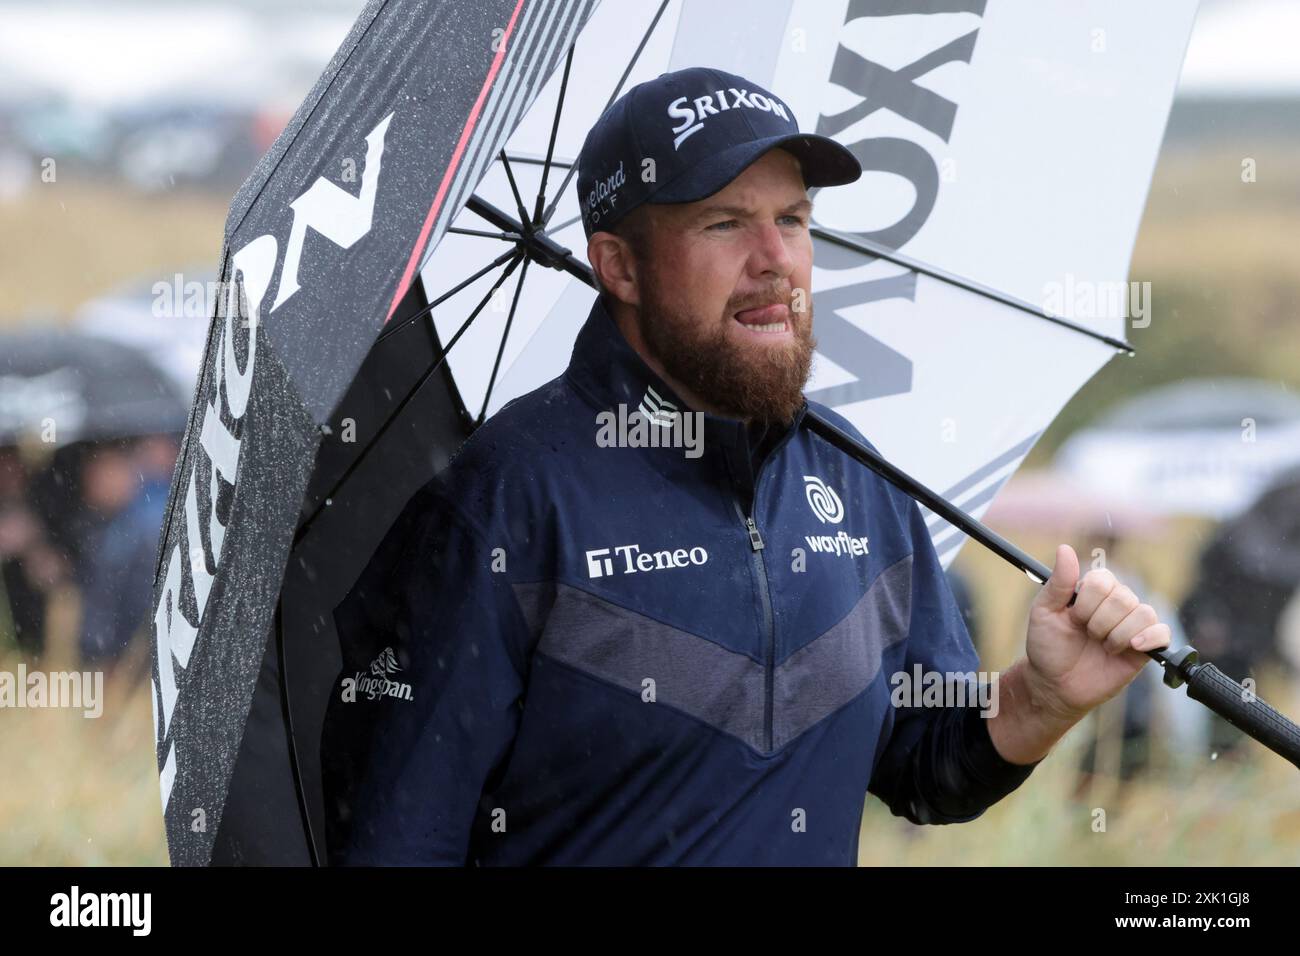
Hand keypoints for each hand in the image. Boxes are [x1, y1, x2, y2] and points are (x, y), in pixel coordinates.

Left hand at [1022, 544, 1171, 721]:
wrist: (1055, 683)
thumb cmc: (1047, 646)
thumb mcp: (1044, 612)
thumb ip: (1058, 582)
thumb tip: (1065, 549)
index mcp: (1093, 591)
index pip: (1103, 580)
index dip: (1088, 602)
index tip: (1074, 618)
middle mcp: (1116, 603)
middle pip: (1124, 598)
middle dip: (1099, 622)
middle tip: (1087, 636)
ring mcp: (1132, 624)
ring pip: (1143, 613)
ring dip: (1117, 634)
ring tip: (1103, 646)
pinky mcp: (1145, 647)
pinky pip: (1162, 632)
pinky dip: (1150, 638)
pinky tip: (1132, 646)